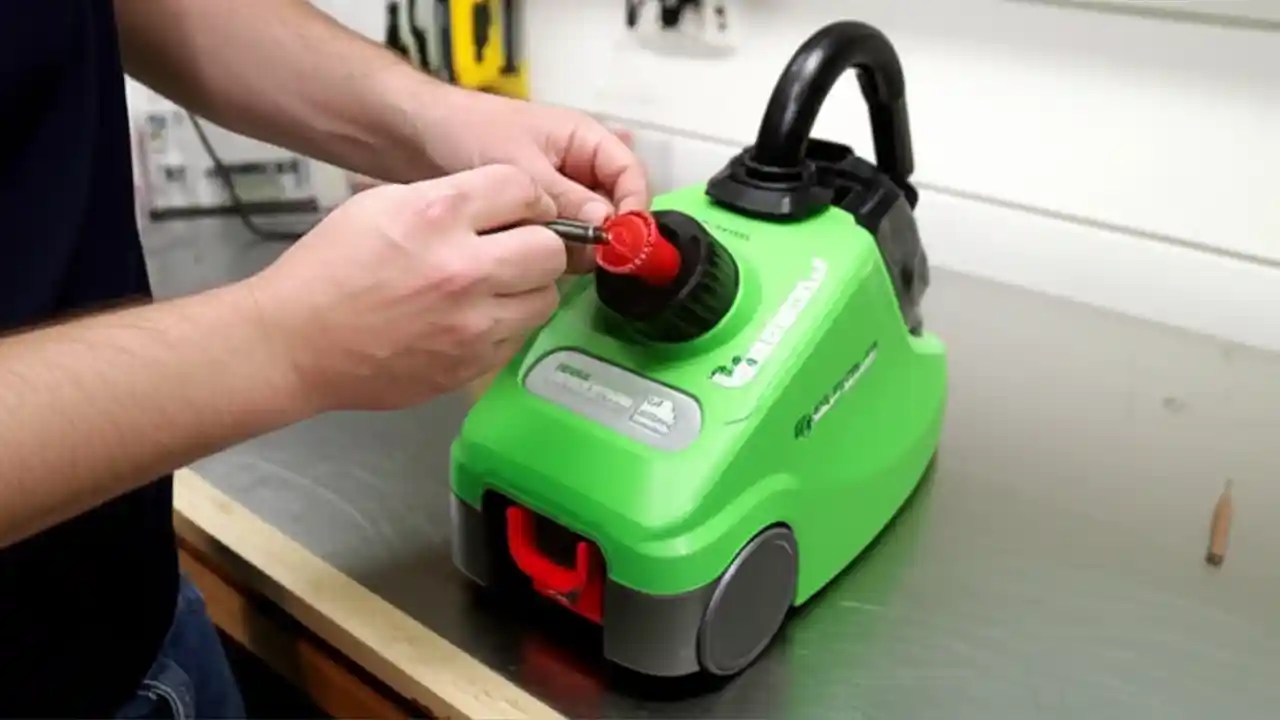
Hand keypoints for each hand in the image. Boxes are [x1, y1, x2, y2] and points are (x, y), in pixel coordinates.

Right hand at [246, 164, 565, 410]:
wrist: (295, 344)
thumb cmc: (330, 267)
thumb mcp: (380, 203)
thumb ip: (448, 199)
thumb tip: (503, 207)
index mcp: (437, 217)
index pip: (524, 189)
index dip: (525, 197)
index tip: (516, 208)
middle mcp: (465, 270)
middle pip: (550, 249)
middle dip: (537, 243)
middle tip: (514, 247)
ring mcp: (473, 325)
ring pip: (545, 298)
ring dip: (528, 287)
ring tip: (495, 285)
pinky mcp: (473, 365)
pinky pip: (518, 336)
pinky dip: (506, 323)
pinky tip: (473, 317)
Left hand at [420, 88, 650, 272]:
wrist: (414, 135)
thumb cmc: (470, 133)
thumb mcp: (521, 167)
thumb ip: (566, 199)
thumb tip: (606, 229)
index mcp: (584, 140)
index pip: (630, 174)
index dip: (634, 208)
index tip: (623, 243)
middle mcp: (577, 166)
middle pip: (614, 205)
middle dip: (606, 233)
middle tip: (590, 263)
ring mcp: (557, 192)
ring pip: (587, 226)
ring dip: (580, 247)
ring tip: (559, 264)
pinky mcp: (534, 215)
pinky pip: (560, 235)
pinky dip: (557, 251)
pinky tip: (542, 265)